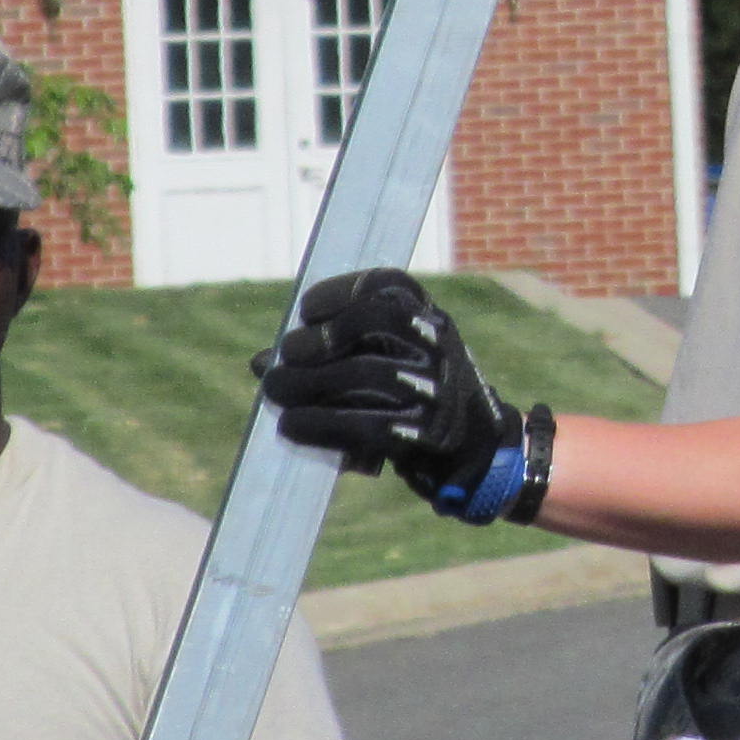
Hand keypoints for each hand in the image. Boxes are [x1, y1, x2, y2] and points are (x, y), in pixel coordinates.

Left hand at [258, 271, 528, 518]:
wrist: (475, 452)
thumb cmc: (413, 399)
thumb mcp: (392, 362)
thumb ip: (336, 355)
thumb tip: (263, 362)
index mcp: (430, 320)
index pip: (390, 288)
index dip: (344, 290)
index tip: (307, 309)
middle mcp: (440, 347)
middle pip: (380, 322)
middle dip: (325, 335)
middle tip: (288, 354)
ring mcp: (439, 390)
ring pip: (371, 374)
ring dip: (311, 383)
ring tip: (275, 389)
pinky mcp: (428, 435)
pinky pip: (371, 427)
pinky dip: (323, 425)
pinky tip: (291, 426)